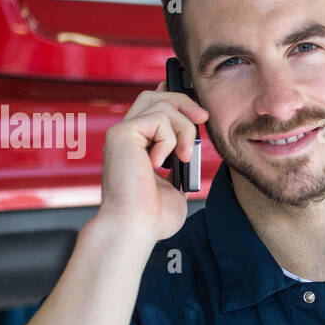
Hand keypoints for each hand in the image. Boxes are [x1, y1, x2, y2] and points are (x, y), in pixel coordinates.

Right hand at [96, 81, 208, 241]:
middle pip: (155, 96)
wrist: (135, 227)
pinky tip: (161, 163)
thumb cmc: (152, 217)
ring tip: (183, 158)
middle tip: (203, 120)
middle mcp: (126, 137)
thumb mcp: (175, 189)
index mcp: (136, 147)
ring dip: (184, 128)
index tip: (198, 113)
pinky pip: (158, 119)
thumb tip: (190, 159)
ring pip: (161, 105)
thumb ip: (179, 169)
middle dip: (184, 103)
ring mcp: (122, 134)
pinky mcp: (122, 134)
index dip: (174, 101)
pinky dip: (170, 140)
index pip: (152, 109)